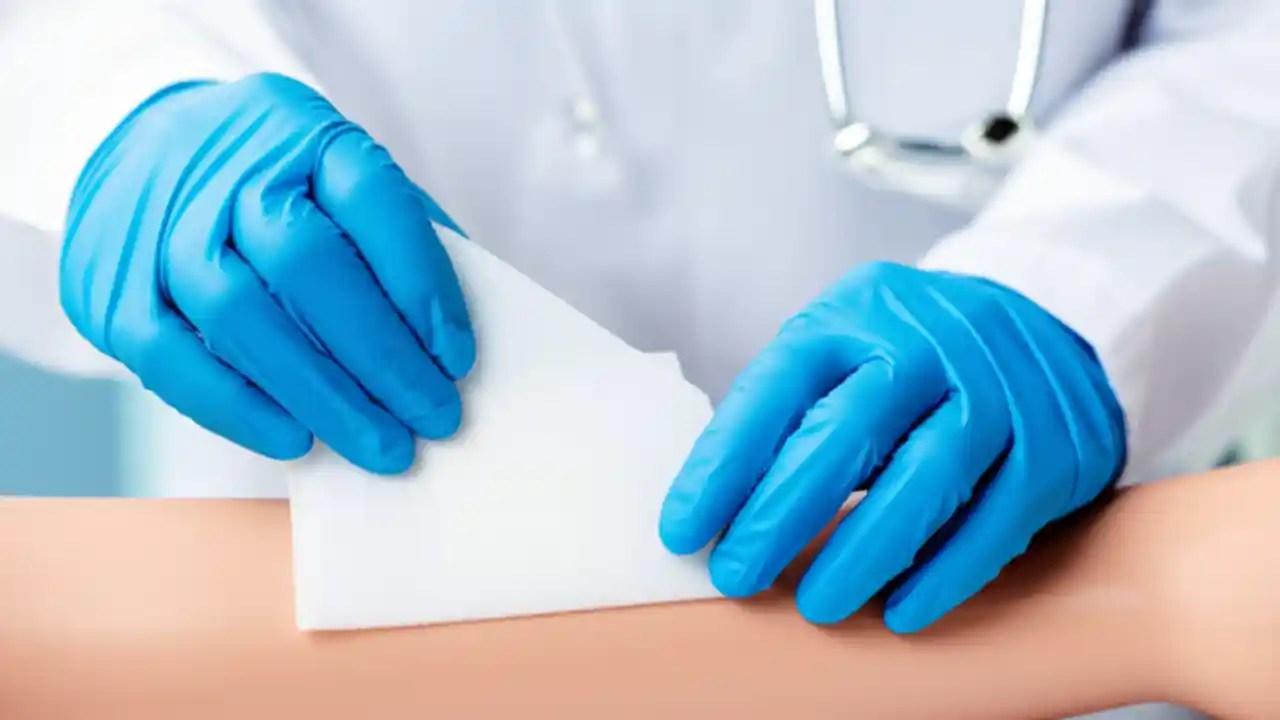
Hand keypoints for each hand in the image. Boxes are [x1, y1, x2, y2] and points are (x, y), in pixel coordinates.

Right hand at [61, 74, 473, 473]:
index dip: (422, 284)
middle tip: (432, 418)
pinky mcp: (112, 285)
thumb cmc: (272, 185)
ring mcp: (162, 225)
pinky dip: (237, 408)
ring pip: (240, 315)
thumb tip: (447, 345)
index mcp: (302, 131)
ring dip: (320, 395)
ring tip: (378, 445)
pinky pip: (171, 358)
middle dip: (381, 357)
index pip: (373, 199)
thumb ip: (395, 241)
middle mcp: (228, 168)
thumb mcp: (339, 178)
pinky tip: (294, 440)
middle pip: (307, 265)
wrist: (142, 150)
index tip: (457, 359)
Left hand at [659, 262, 1125, 631]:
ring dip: (864, 551)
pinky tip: (900, 609)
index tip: (684, 531)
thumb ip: (793, 411)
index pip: (776, 389)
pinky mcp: (1052, 445)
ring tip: (816, 605)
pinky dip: (944, 571)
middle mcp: (928, 342)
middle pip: (847, 432)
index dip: (724, 465)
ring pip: (926, 476)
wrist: (1045, 320)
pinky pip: (996, 519)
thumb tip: (719, 508)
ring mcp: (998, 390)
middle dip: (782, 514)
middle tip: (737, 575)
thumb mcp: (846, 347)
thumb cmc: (913, 353)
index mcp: (855, 315)